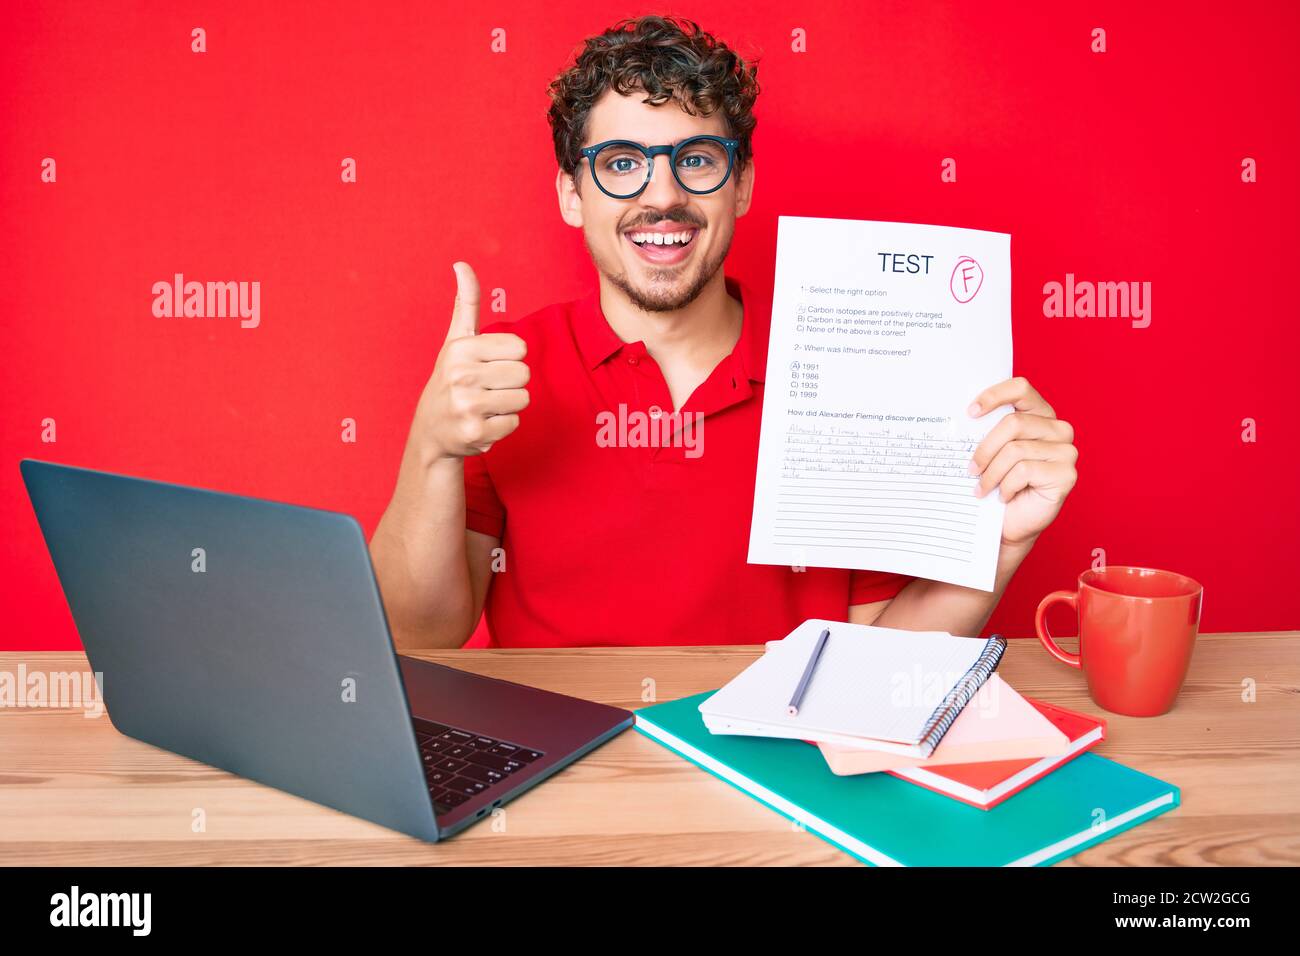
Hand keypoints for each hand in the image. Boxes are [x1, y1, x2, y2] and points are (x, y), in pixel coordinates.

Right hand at [414, 262, 529, 459]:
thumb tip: (462, 264)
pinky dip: (503, 426)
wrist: (431, 430)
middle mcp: (461, 376)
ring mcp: (467, 406)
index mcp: (461, 349)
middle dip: (511, 383)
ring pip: (523, 398)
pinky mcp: (476, 433)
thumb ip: (466, 303)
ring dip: (508, 405)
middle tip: (486, 388)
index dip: (508, 358)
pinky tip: (482, 422)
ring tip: (484, 406)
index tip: (486, 366)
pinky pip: (515, 423)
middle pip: (524, 374)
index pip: (519, 348)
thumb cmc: (451, 380)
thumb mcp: (456, 341)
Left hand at [966, 376, 1077, 547]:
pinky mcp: (1066, 474)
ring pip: (1015, 450)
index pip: (1020, 388)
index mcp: (1039, 414)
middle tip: (970, 469)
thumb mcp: (990, 452)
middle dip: (984, 449)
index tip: (970, 412)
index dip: (994, 395)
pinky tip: (1003, 496)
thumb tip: (960, 415)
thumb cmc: (998, 484)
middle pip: (1013, 424)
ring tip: (981, 488)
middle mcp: (1057, 428)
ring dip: (991, 473)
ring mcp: (1066, 451)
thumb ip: (986, 430)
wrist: (1009, 523)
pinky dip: (1006, 486)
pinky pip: (1024, 471)